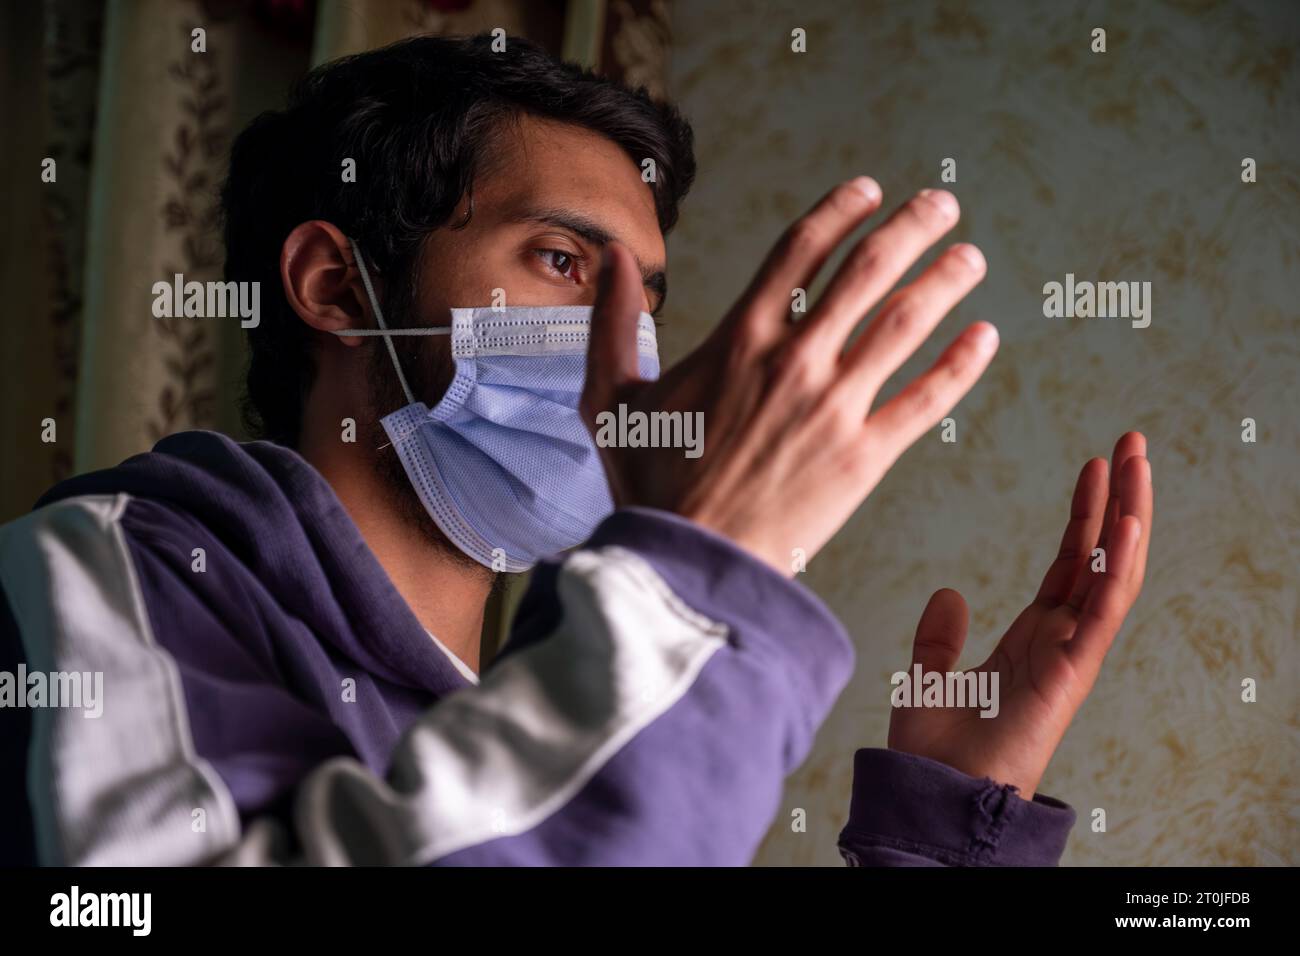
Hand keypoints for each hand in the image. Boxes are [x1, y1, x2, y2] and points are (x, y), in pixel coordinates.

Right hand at [582, 179, 997, 574]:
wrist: (688, 561)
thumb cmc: (650, 485)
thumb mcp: (611, 398)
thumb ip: (613, 323)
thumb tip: (611, 261)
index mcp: (739, 339)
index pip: (801, 251)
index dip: (840, 211)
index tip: (869, 191)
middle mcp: (794, 361)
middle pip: (867, 272)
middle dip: (911, 228)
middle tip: (942, 205)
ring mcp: (833, 408)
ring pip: (904, 325)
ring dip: (944, 282)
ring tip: (970, 258)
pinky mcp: (863, 458)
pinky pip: (924, 400)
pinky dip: (960, 365)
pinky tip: (984, 338)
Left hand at [888, 432, 1153, 797]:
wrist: (935, 793)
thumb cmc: (937, 751)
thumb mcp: (929, 677)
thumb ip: (940, 638)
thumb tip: (949, 592)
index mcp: (1036, 637)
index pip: (1071, 561)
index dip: (1086, 513)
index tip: (1094, 465)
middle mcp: (1063, 640)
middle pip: (1102, 556)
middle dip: (1120, 498)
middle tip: (1132, 442)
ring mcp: (1072, 654)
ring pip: (1114, 572)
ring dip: (1129, 514)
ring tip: (1137, 458)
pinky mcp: (1071, 672)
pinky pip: (1103, 612)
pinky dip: (1116, 566)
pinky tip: (1126, 522)